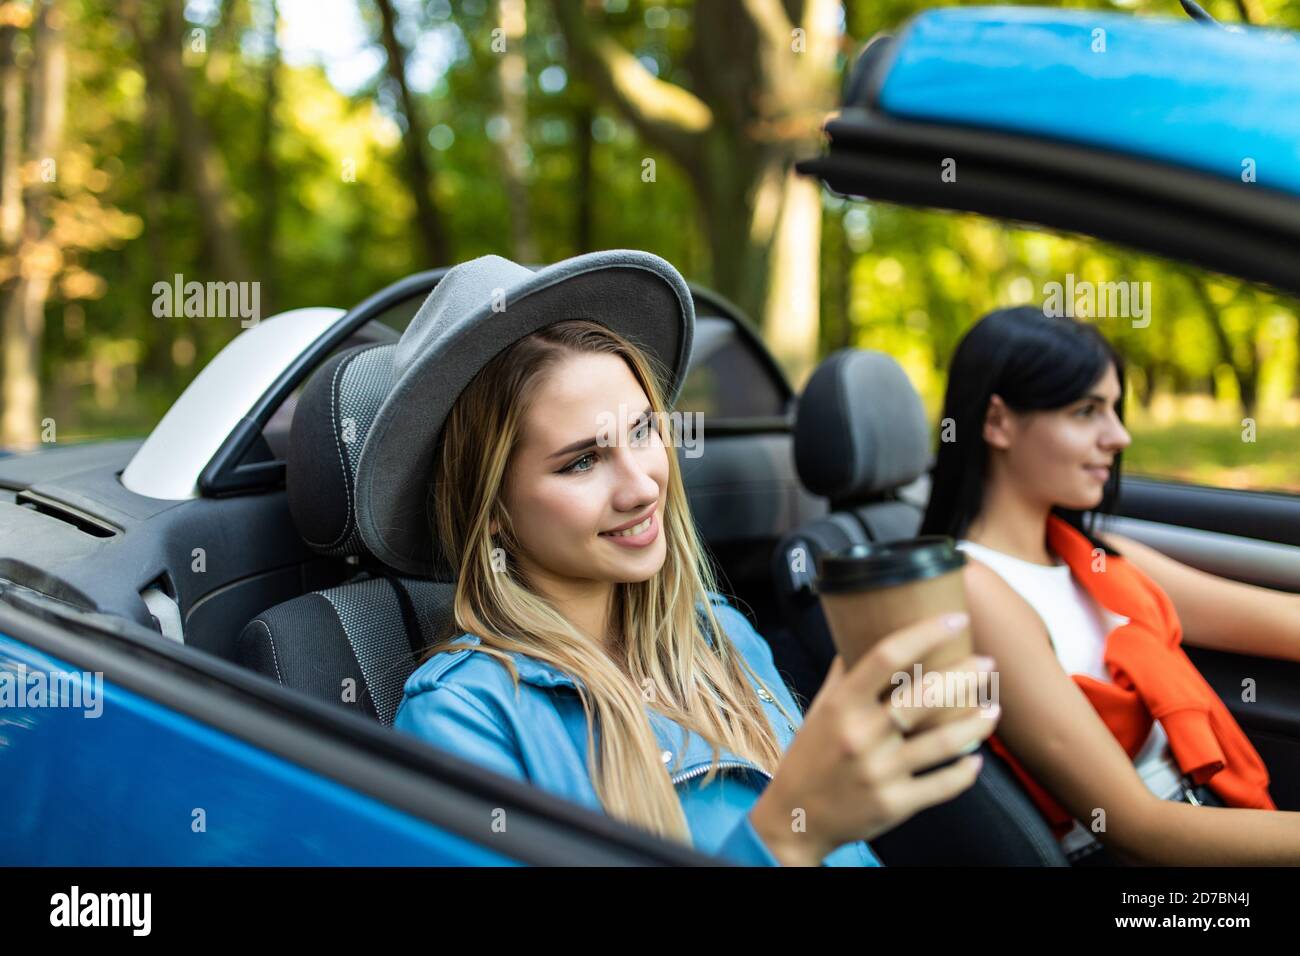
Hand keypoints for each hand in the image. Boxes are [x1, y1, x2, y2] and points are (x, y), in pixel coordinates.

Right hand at [749, 611, 998, 865]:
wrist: (796, 816)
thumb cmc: (810, 756)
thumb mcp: (819, 710)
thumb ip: (843, 675)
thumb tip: (859, 634)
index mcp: (841, 705)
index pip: (887, 657)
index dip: (925, 633)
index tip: (955, 619)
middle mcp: (861, 735)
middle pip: (923, 697)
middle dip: (964, 676)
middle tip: (987, 663)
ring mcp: (879, 772)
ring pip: (942, 743)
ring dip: (976, 724)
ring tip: (993, 710)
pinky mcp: (894, 803)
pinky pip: (942, 784)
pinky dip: (965, 771)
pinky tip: (976, 758)